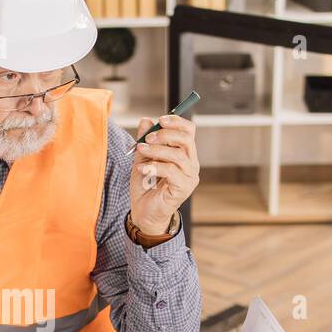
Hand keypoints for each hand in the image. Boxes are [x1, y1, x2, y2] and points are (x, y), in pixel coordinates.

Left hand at [129, 114, 199, 235]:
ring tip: (141, 151)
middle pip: (186, 140)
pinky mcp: (183, 188)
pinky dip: (154, 167)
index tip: (160, 119)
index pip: (189, 131)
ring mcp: (189, 177)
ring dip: (157, 150)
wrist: (144, 212)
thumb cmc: (145, 186)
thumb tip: (145, 119)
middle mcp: (191, 164)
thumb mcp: (142, 159)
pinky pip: (171, 171)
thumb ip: (145, 140)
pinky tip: (143, 169)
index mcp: (184, 154)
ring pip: (178, 155)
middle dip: (166, 135)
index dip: (177, 122)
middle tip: (147, 137)